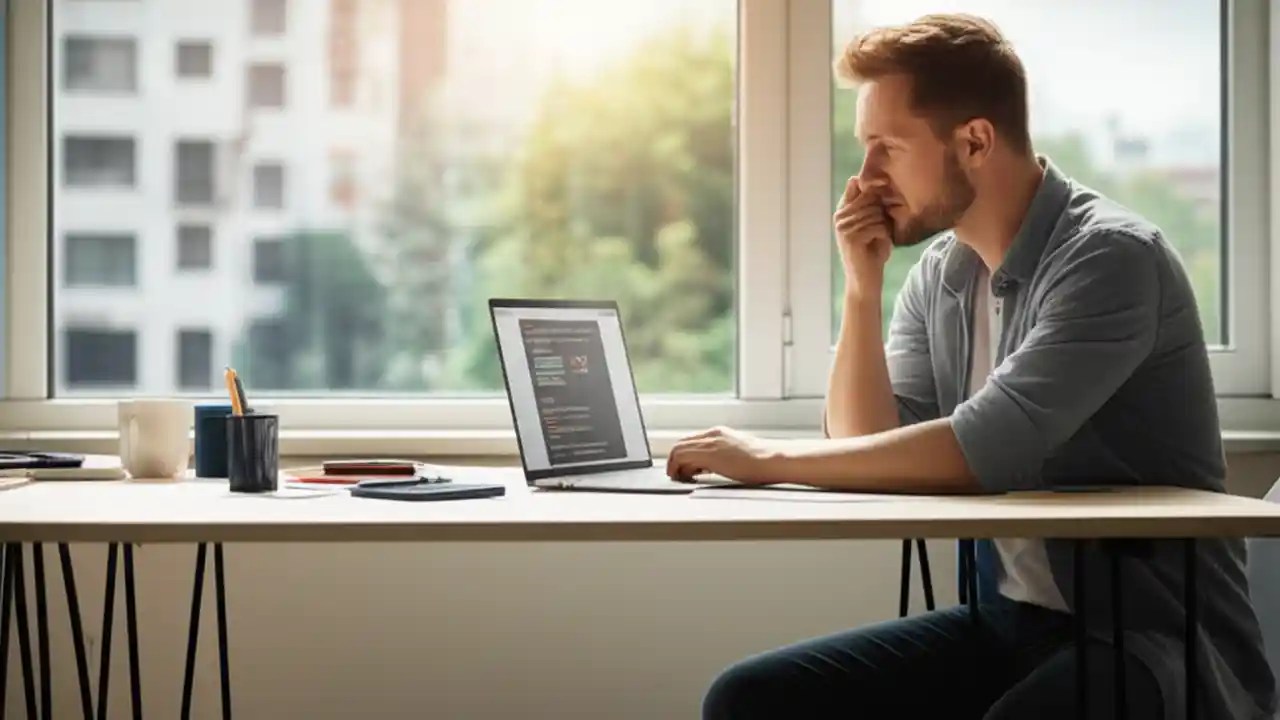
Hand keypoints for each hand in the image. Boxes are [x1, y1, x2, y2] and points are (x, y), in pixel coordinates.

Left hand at [665, 426, 782, 484]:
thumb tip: (711, 466)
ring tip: (680, 478)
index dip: (683, 455)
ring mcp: (710, 443)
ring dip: (675, 465)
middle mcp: (712, 435)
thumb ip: (722, 456)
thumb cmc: (763, 461)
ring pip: (678, 450)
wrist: (773, 460)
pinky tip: (685, 479)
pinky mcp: (709, 454)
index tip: (684, 468)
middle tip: (677, 475)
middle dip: (675, 460)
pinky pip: (682, 458)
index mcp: (719, 433)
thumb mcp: (738, 453)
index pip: (691, 440)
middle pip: (681, 443)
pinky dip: (678, 469)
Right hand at [833, 176, 891, 299]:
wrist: (865, 278)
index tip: (879, 201)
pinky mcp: (851, 238)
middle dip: (881, 212)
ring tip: (878, 238)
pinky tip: (877, 244)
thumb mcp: (871, 222)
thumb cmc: (872, 250)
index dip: (870, 188)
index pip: (855, 184)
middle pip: (870, 198)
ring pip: (875, 213)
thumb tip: (871, 180)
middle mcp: (839, 217)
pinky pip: (877, 227)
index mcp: (842, 210)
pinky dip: (883, 236)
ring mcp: (843, 227)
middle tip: (880, 228)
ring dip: (883, 226)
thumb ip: (870, 204)